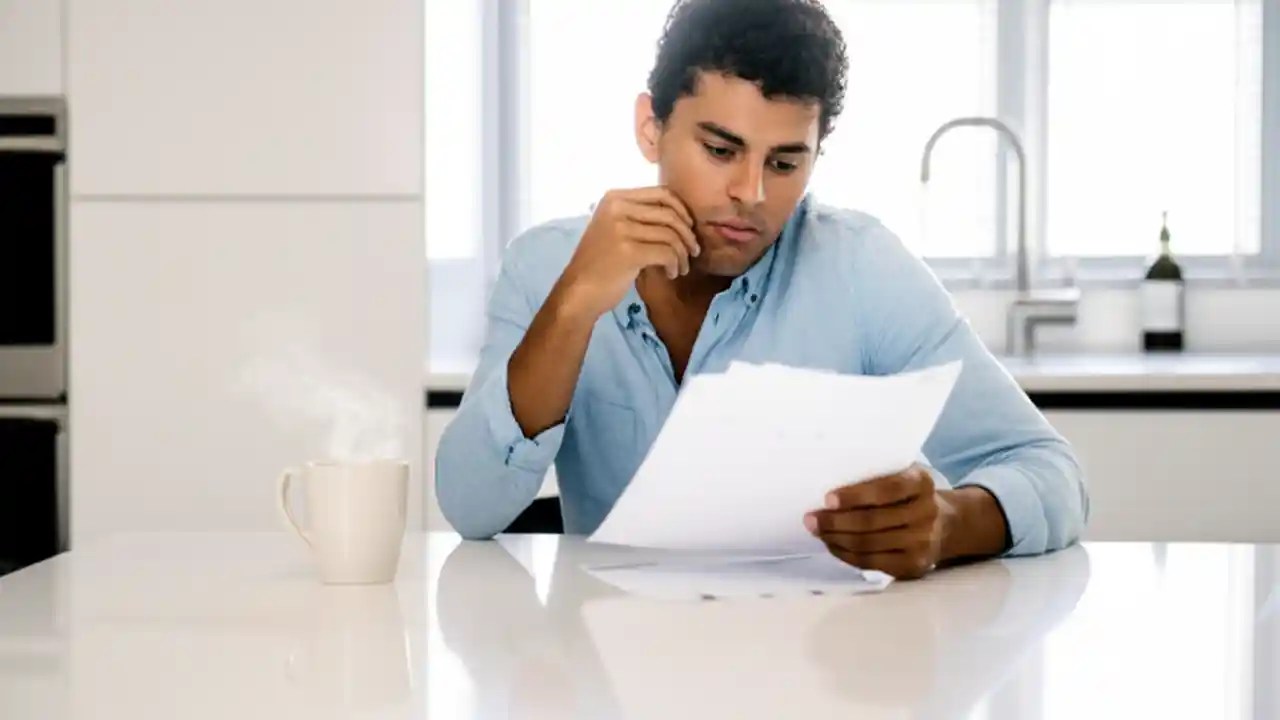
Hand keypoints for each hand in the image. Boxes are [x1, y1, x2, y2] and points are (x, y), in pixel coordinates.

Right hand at [553, 187, 699, 319]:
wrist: (577, 292)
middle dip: (687, 234)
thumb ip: (638, 216)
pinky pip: (667, 253)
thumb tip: (680, 215)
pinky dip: (674, 264)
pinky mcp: (629, 252)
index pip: (662, 193)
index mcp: (614, 198)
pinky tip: (670, 274)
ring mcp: (622, 229)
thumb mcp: (614, 229)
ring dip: (683, 254)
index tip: (688, 228)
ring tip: (681, 267)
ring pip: (671, 234)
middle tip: (692, 251)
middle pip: (670, 213)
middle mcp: (617, 208)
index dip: (682, 210)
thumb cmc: (599, 264)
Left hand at [804, 465, 956, 579]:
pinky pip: (872, 562)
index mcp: (921, 483)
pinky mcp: (913, 564)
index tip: (828, 499)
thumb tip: (826, 484)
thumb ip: (877, 476)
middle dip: (836, 521)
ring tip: (817, 531)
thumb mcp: (902, 474)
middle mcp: (926, 512)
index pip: (887, 489)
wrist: (945, 522)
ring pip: (869, 544)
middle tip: (811, 518)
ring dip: (836, 539)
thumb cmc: (909, 494)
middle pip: (873, 521)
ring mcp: (922, 542)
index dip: (856, 495)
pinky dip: (847, 555)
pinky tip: (833, 545)